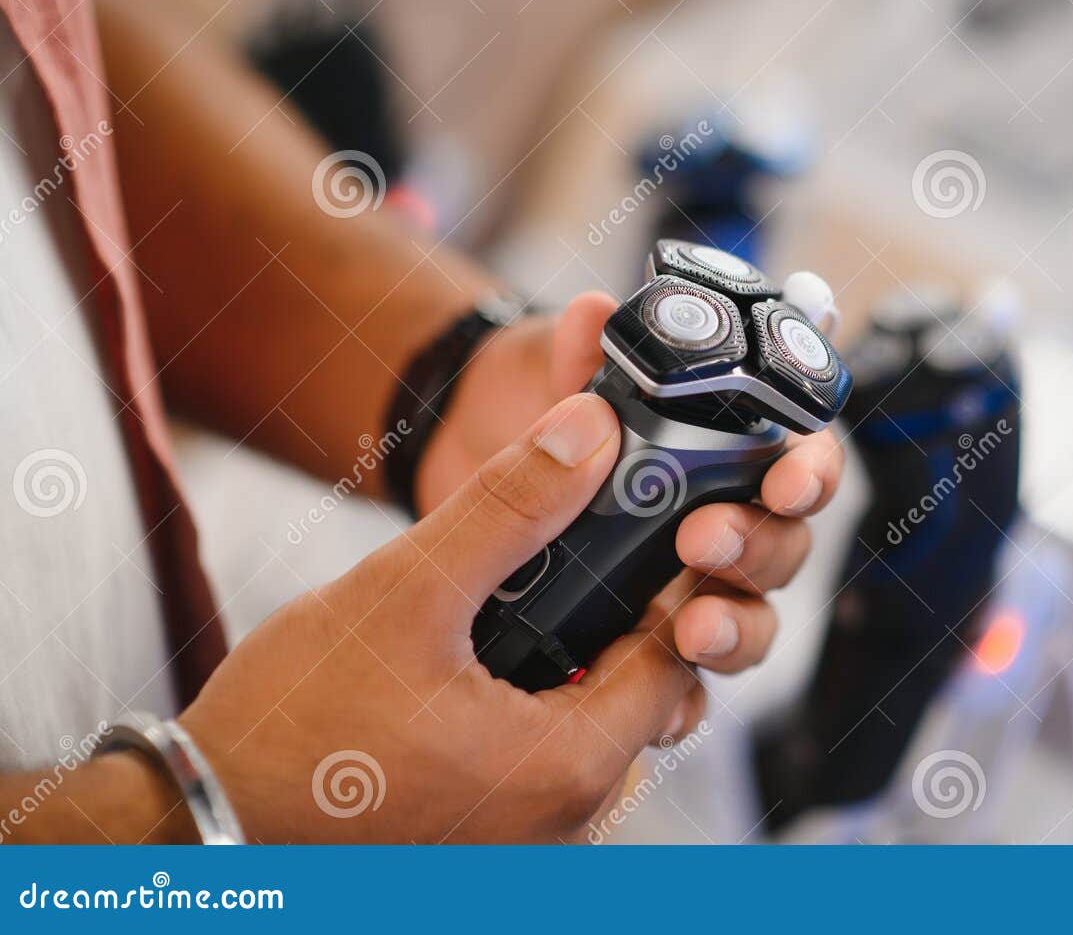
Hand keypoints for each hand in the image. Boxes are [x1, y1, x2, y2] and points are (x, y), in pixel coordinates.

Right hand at [180, 393, 792, 841]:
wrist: (201, 824)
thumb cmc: (294, 727)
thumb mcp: (408, 589)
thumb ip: (510, 506)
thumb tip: (591, 429)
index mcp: (571, 765)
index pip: (678, 654)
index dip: (671, 580)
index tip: (645, 518)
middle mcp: (567, 817)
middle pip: (641, 688)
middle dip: (621, 612)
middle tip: (581, 540)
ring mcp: (529, 836)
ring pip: (594, 719)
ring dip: (578, 652)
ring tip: (528, 585)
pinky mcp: (489, 836)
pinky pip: (546, 752)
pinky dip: (538, 696)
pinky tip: (490, 648)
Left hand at [413, 290, 845, 671]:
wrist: (453, 459)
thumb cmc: (525, 402)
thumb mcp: (542, 368)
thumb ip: (572, 347)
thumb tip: (591, 312)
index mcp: (723, 447)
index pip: (800, 459)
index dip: (810, 471)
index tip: (785, 479)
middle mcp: (718, 519)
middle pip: (782, 547)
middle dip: (757, 548)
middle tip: (704, 540)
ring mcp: (682, 587)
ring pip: (749, 622)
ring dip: (734, 628)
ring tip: (691, 627)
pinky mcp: (638, 646)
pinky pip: (682, 692)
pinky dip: (680, 702)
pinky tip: (657, 705)